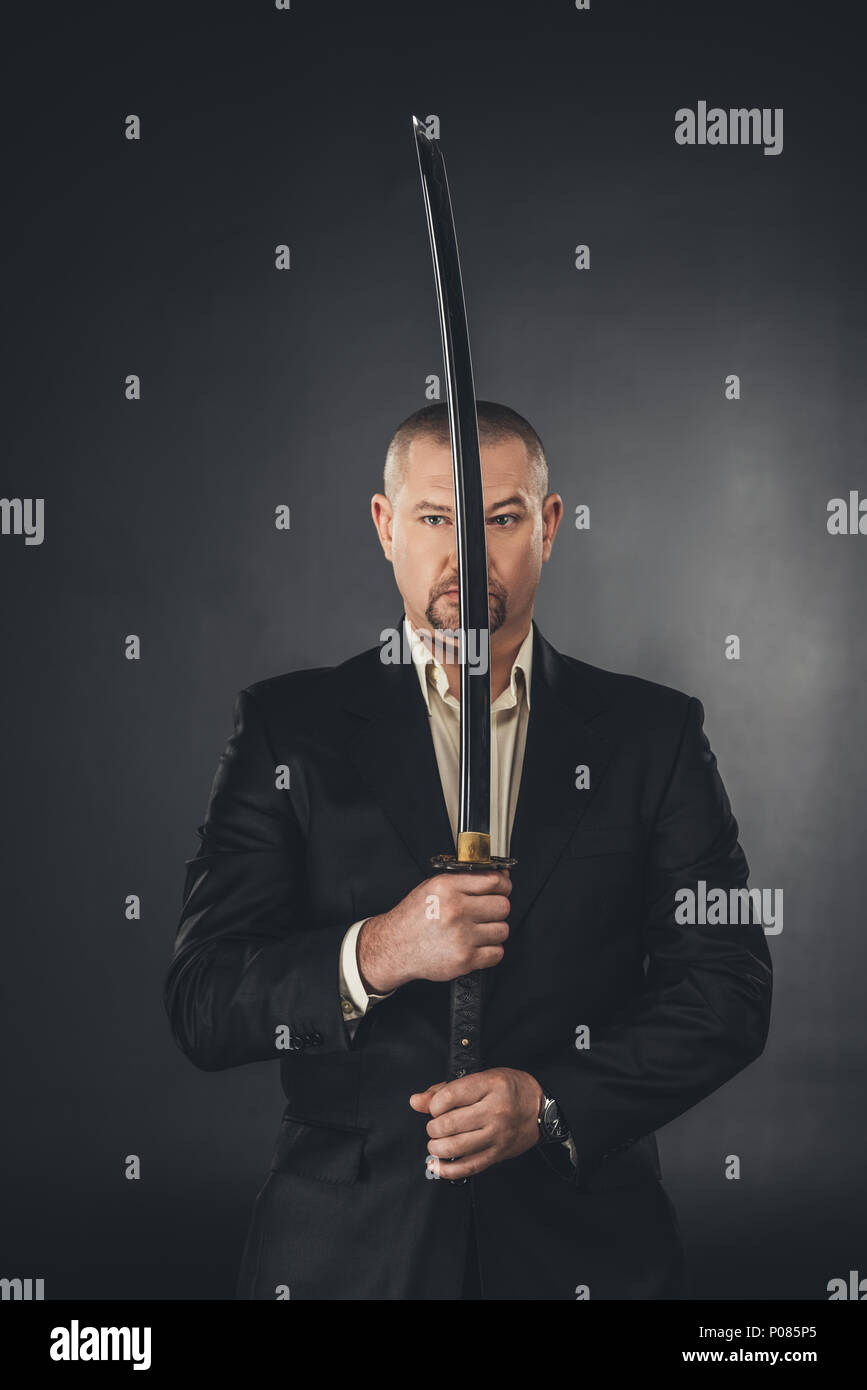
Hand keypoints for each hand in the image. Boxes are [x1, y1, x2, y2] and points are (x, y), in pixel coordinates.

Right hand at [357, 870, 511, 993]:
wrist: (395, 947)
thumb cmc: (414, 917)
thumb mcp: (433, 887)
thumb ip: (465, 880)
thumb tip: (502, 876)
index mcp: (447, 888)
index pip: (494, 881)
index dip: (504, 885)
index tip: (503, 888)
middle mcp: (455, 910)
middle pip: (503, 906)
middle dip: (497, 909)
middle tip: (486, 912)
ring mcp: (461, 936)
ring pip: (503, 930)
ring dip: (494, 931)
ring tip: (477, 930)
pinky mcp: (465, 959)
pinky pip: (497, 953)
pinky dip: (490, 950)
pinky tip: (476, 945)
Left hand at [410, 1067, 543, 1178]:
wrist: (540, 1110)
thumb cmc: (509, 1089)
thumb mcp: (481, 1077)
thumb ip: (445, 1089)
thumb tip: (416, 1101)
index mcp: (490, 1085)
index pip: (449, 1097)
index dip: (433, 1104)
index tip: (435, 1107)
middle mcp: (495, 1111)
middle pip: (448, 1124)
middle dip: (433, 1127)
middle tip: (435, 1125)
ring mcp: (497, 1135)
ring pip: (455, 1147)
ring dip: (436, 1147)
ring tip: (435, 1141)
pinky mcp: (497, 1155)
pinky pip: (467, 1167)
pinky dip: (447, 1169)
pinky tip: (436, 1164)